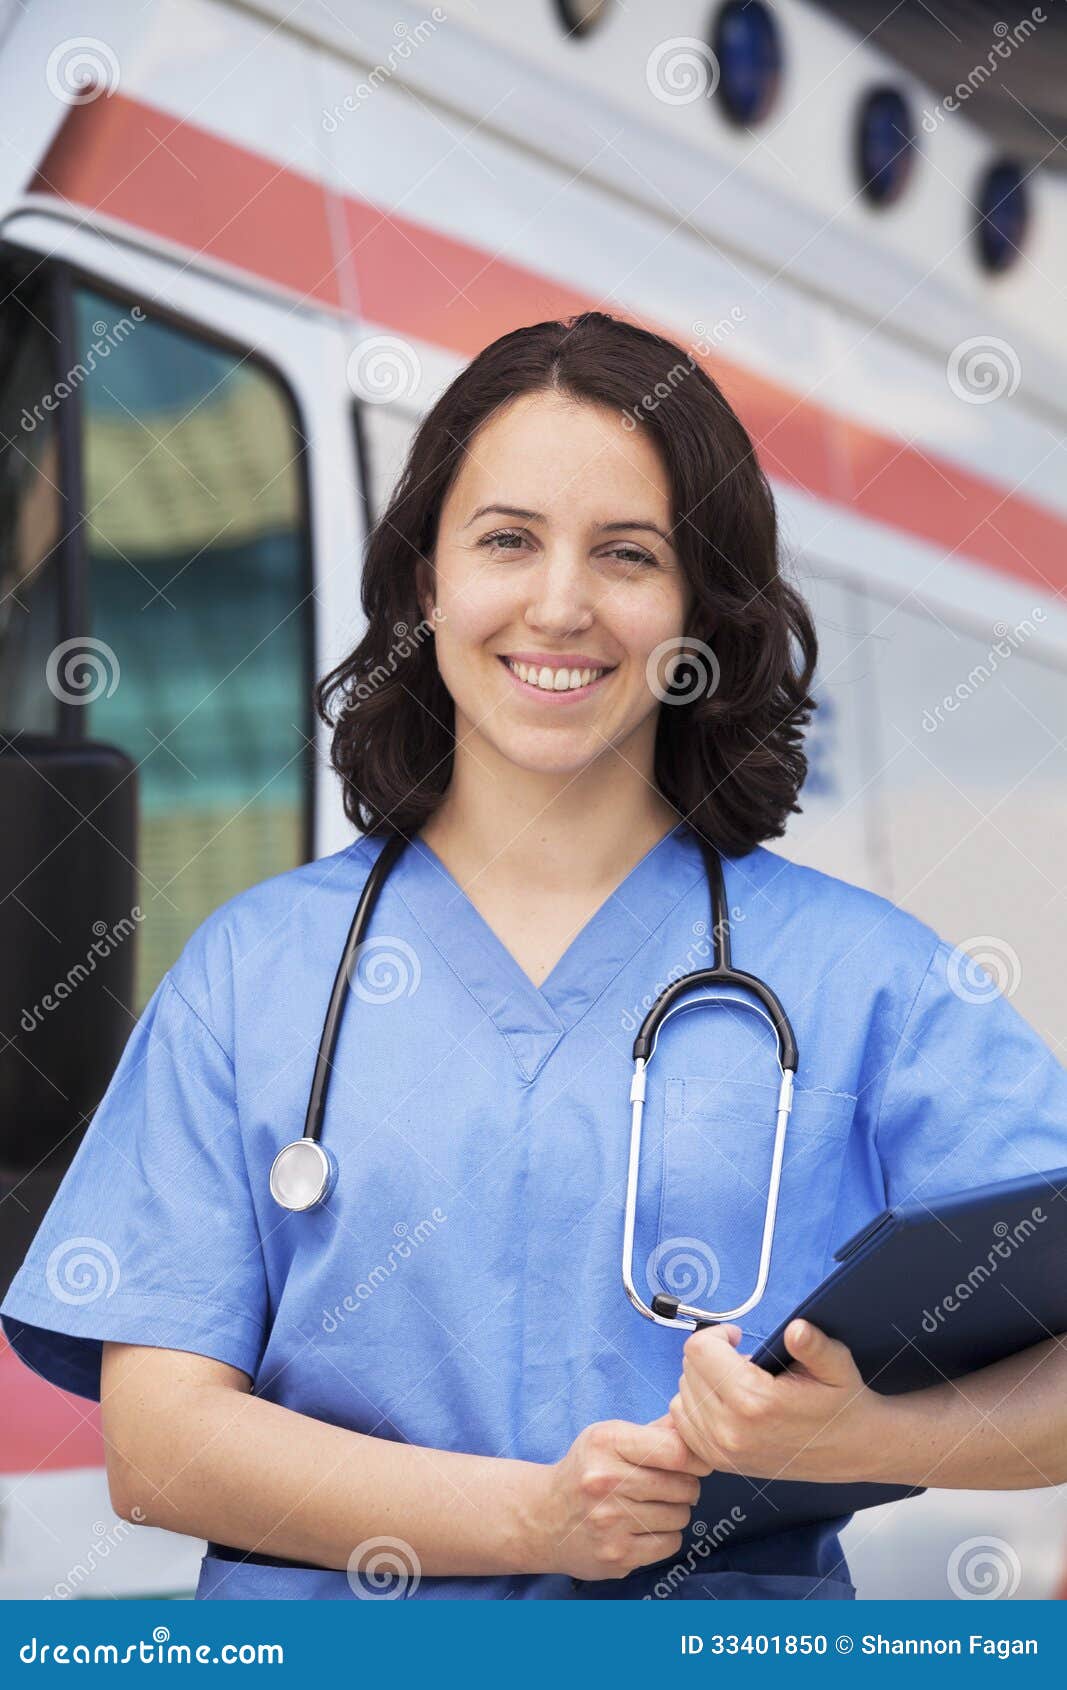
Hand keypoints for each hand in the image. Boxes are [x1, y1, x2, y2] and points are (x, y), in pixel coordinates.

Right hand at [534, 1418, 712, 1581]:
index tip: (695, 1463)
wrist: (543, 1518)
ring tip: (652, 1506)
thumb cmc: (585, 1471)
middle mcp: (606, 1481)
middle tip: (667, 1485)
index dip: (696, 1458)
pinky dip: (665, 1536)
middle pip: (683, 1485)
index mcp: (607, 1443)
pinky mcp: (616, 1555)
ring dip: (675, 1511)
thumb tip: (693, 1420)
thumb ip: (654, 1430)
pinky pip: (670, 1544)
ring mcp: (610, 1521)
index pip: (675, 1451)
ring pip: (680, 1516)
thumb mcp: (609, 1437)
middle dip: (685, 1485)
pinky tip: (644, 1528)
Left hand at [669, 1320, 888, 1483]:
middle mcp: (731, 1429)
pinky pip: (683, 1423)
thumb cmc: (842, 1402)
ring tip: (736, 1381)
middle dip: (711, 1355)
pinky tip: (723, 1401)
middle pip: (689, 1370)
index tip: (737, 1337)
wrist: (853, 1450)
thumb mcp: (836, 1365)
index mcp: (754, 1401)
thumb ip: (813, 1345)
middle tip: (742, 1361)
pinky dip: (695, 1405)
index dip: (716, 1334)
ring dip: (702, 1380)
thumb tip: (796, 1330)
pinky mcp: (721, 1463)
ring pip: (682, 1395)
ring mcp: (723, 1451)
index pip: (699, 1350)